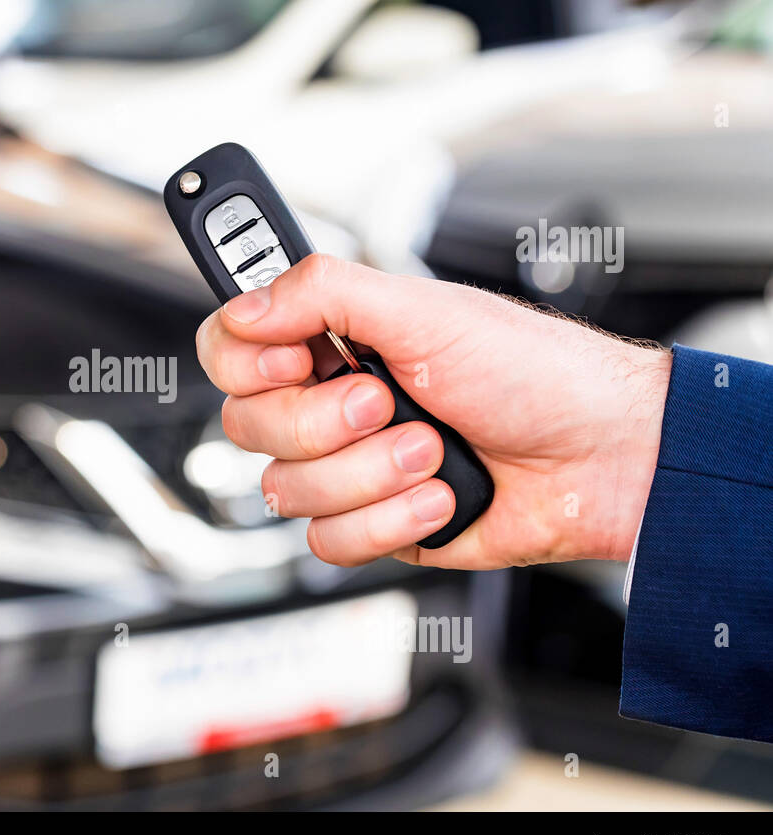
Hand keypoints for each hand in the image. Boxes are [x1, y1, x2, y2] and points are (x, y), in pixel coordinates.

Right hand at [195, 254, 671, 569]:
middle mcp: (329, 402)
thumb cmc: (536, 375)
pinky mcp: (373, 525)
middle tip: (388, 401)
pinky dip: (391, 520)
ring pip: (287, 492)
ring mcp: (348, 468)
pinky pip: (328, 542)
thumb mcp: (427, 311)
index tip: (296, 358)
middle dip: (326, 423)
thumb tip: (246, 304)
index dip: (247, 360)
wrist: (603, 460)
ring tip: (434, 451)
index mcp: (332, 339)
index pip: (230, 348)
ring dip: (372, 474)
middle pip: (246, 426)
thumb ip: (325, 292)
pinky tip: (441, 496)